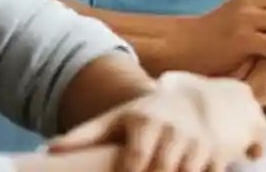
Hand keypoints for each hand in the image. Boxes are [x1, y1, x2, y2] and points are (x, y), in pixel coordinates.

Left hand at [47, 72, 265, 171]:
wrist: (198, 100)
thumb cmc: (147, 115)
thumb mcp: (116, 119)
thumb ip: (84, 135)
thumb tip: (48, 149)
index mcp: (145, 124)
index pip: (134, 160)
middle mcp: (174, 133)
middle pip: (161, 171)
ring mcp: (197, 145)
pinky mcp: (217, 156)